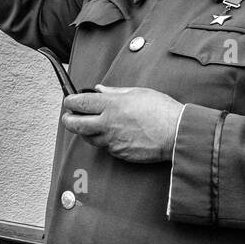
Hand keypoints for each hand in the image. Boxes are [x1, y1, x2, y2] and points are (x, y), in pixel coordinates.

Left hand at [60, 85, 183, 162]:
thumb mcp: (138, 93)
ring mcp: (112, 141)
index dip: (70, 102)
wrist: (176, 134)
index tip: (69, 101)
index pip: (80, 103)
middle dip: (68, 120)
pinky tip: (111, 134)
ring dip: (85, 131)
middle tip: (68, 117)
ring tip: (90, 125)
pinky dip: (104, 140)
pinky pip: (105, 147)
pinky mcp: (119, 153)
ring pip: (89, 138)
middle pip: (76, 125)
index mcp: (111, 105)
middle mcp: (108, 124)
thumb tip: (99, 90)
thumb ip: (115, 92)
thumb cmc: (162, 111)